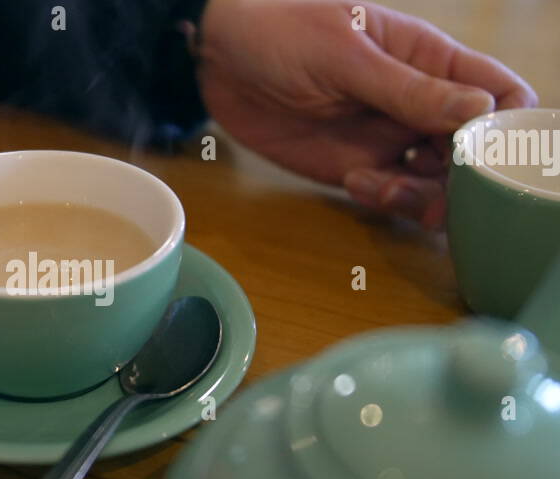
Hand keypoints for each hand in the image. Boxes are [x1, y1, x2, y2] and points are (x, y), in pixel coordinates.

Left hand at [197, 0, 537, 226]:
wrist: (218, 60)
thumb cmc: (281, 34)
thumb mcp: (344, 56)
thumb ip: (407, 88)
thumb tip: (478, 112)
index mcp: (430, 61)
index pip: (500, 95)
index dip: (506, 129)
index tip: (483, 154)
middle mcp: (418, 103)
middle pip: (473, 152)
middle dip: (464, 179)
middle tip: (437, 194)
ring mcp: (388, 137)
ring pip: (436, 182)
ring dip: (426, 197)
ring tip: (385, 188)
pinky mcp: (355, 166)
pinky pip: (391, 194)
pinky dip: (386, 198)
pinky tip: (357, 182)